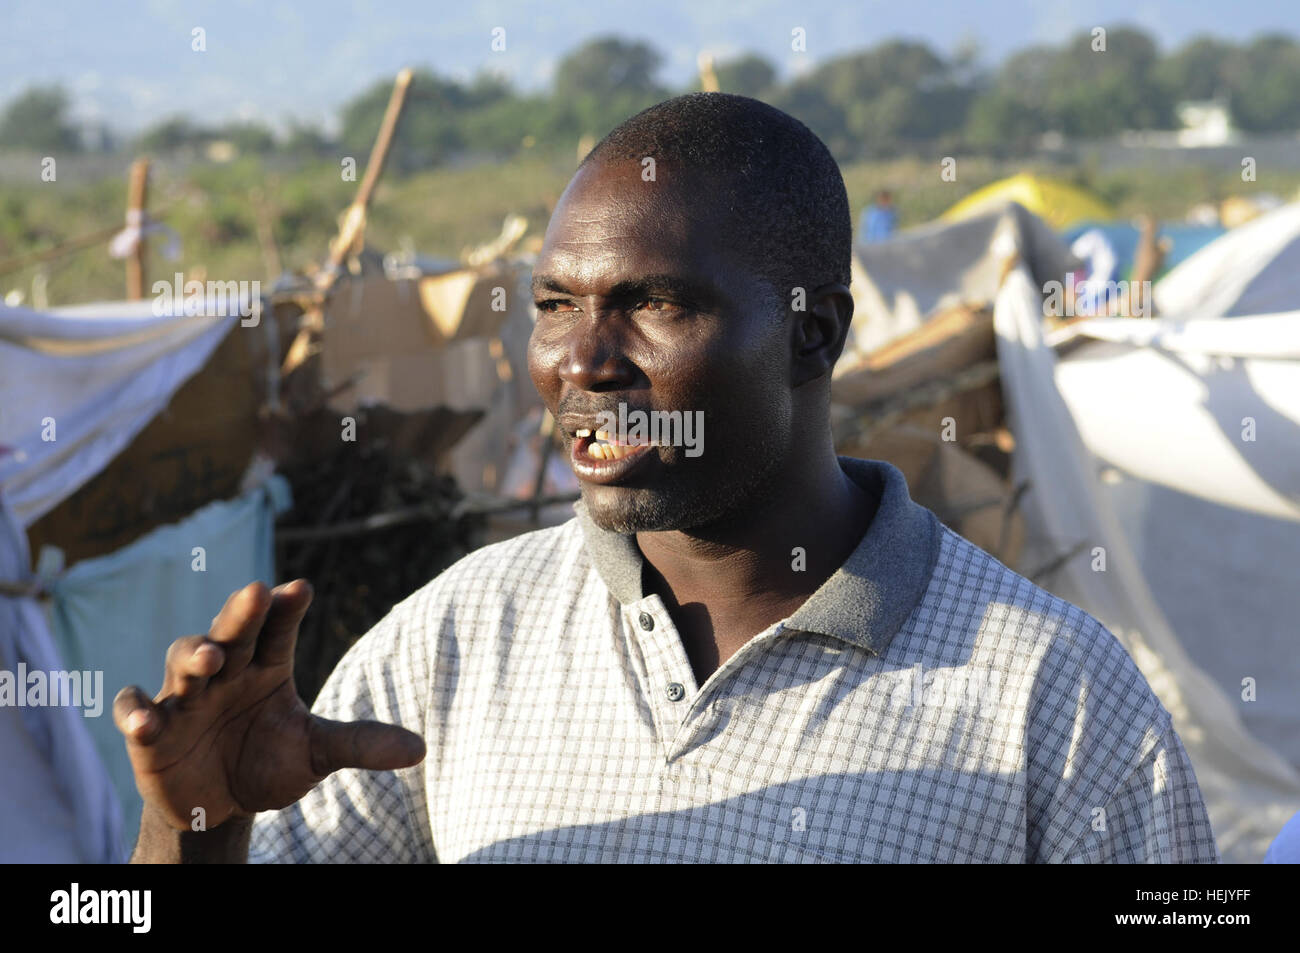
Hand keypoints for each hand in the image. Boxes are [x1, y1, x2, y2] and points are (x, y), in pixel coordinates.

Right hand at [113, 580, 425, 830]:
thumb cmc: (268, 763)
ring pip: (182, 659)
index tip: (301, 588)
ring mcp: (185, 697)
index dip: (287, 608)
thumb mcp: (316, 754)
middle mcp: (226, 671)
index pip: (278, 629)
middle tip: (255, 591)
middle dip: (241, 613)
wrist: (222, 806)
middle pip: (231, 632)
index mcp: (268, 666)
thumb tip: (420, 749)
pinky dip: (134, 711)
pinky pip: (134, 709)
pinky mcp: (151, 730)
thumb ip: (360, 744)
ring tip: (211, 658)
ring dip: (193, 655)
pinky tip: (146, 721)